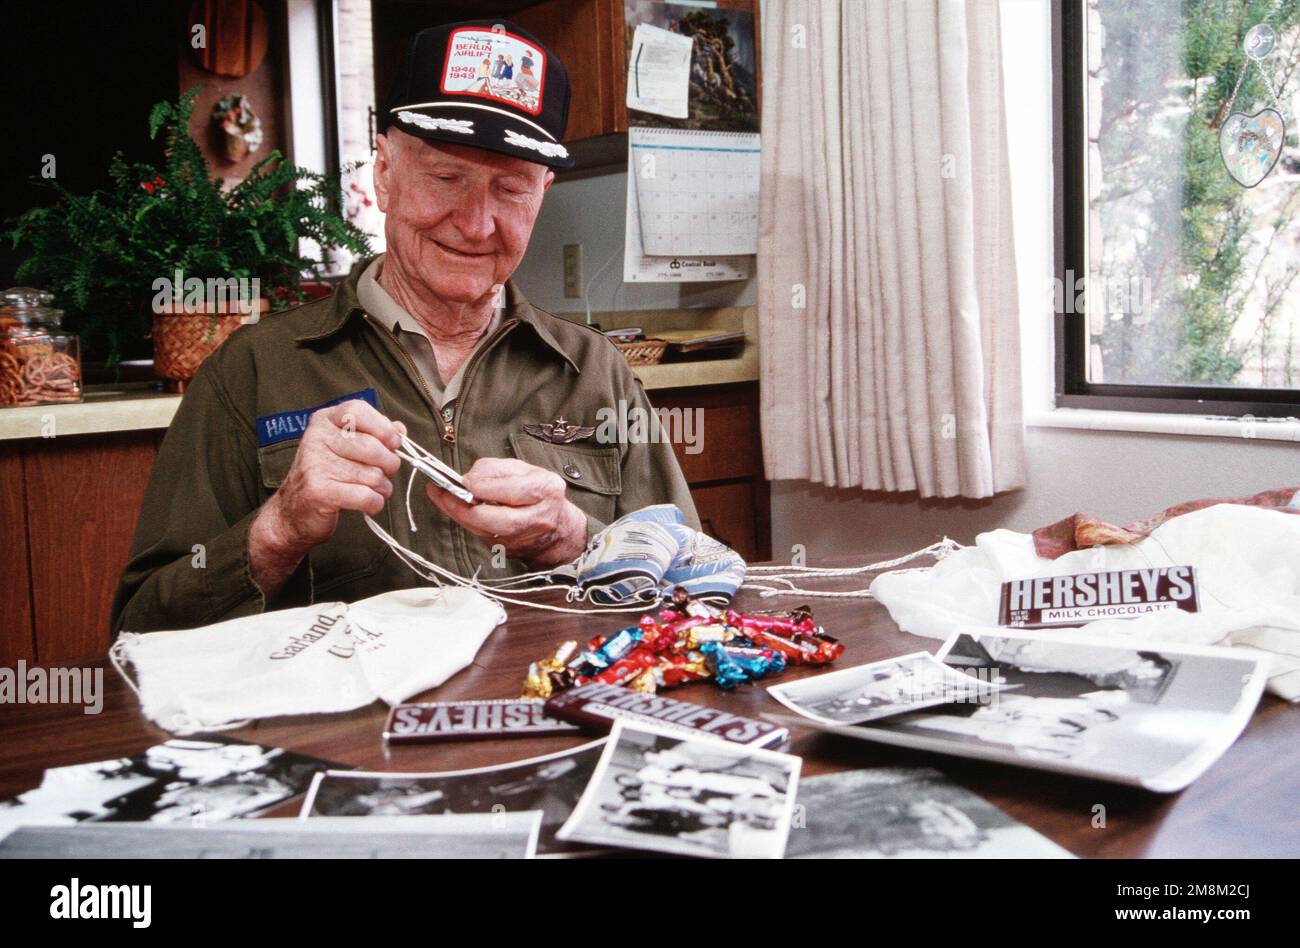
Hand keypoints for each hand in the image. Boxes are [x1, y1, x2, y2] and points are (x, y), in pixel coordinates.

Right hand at [249, 400, 404, 592]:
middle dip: (389, 463)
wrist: (292, 512)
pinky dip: (375, 503)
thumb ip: (374, 434)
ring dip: (382, 487)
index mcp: (324, 421)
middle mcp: (316, 438)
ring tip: (373, 490)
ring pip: (373, 475)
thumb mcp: (346, 447)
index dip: (382, 427)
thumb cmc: (327, 475)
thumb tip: (399, 429)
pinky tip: (369, 504)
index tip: (394, 442)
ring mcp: (315, 464)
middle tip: (385, 472)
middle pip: (372, 446)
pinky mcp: (319, 491)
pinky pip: (366, 496)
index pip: (358, 410)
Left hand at [426, 457, 587, 567]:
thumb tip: (468, 478)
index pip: (514, 491)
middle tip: (446, 494)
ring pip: (488, 531)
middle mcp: (539, 518)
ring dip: (460, 515)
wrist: (557, 528)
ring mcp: (525, 538)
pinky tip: (451, 507)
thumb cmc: (537, 492)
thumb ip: (495, 469)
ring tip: (441, 497)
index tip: (465, 480)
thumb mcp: (523, 469)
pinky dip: (464, 521)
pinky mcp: (509, 550)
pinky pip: (482, 535)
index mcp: (547, 490)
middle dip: (470, 508)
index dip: (485, 487)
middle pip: (503, 520)